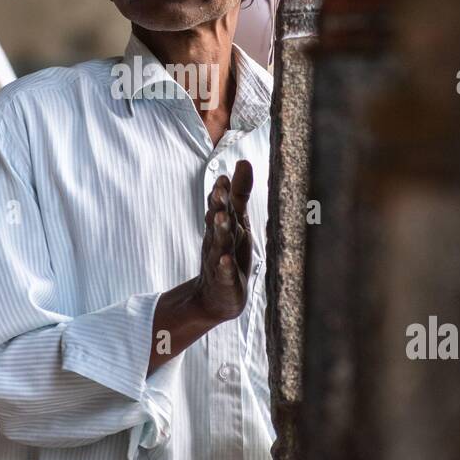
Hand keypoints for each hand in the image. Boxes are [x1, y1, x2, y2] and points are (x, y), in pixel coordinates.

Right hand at [195, 159, 254, 322]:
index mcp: (220, 226)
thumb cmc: (229, 253)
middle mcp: (216, 241)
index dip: (220, 193)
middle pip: (217, 222)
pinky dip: (223, 267)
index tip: (223, 178)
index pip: (218, 207)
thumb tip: (243, 161)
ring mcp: (218, 262)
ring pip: (219, 245)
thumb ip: (239, 193)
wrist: (216, 298)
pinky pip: (223, 274)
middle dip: (217, 207)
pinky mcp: (224, 283)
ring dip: (220, 231)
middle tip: (219, 192)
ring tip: (222, 218)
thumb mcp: (237, 221)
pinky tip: (225, 259)